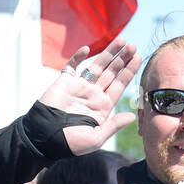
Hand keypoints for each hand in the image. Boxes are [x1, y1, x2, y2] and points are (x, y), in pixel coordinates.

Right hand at [37, 37, 142, 154]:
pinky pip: (72, 66)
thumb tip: (133, 116)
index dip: (128, 71)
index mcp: (103, 106)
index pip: (119, 85)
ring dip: (109, 54)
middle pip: (111, 73)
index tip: (138, 58)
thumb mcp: (96, 137)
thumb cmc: (70, 142)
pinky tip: (88, 49)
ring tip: (121, 41)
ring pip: (96, 66)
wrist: (44, 137)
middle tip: (133, 46)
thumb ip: (113, 125)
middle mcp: (93, 94)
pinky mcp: (64, 82)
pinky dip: (78, 57)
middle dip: (122, 59)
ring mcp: (79, 87)